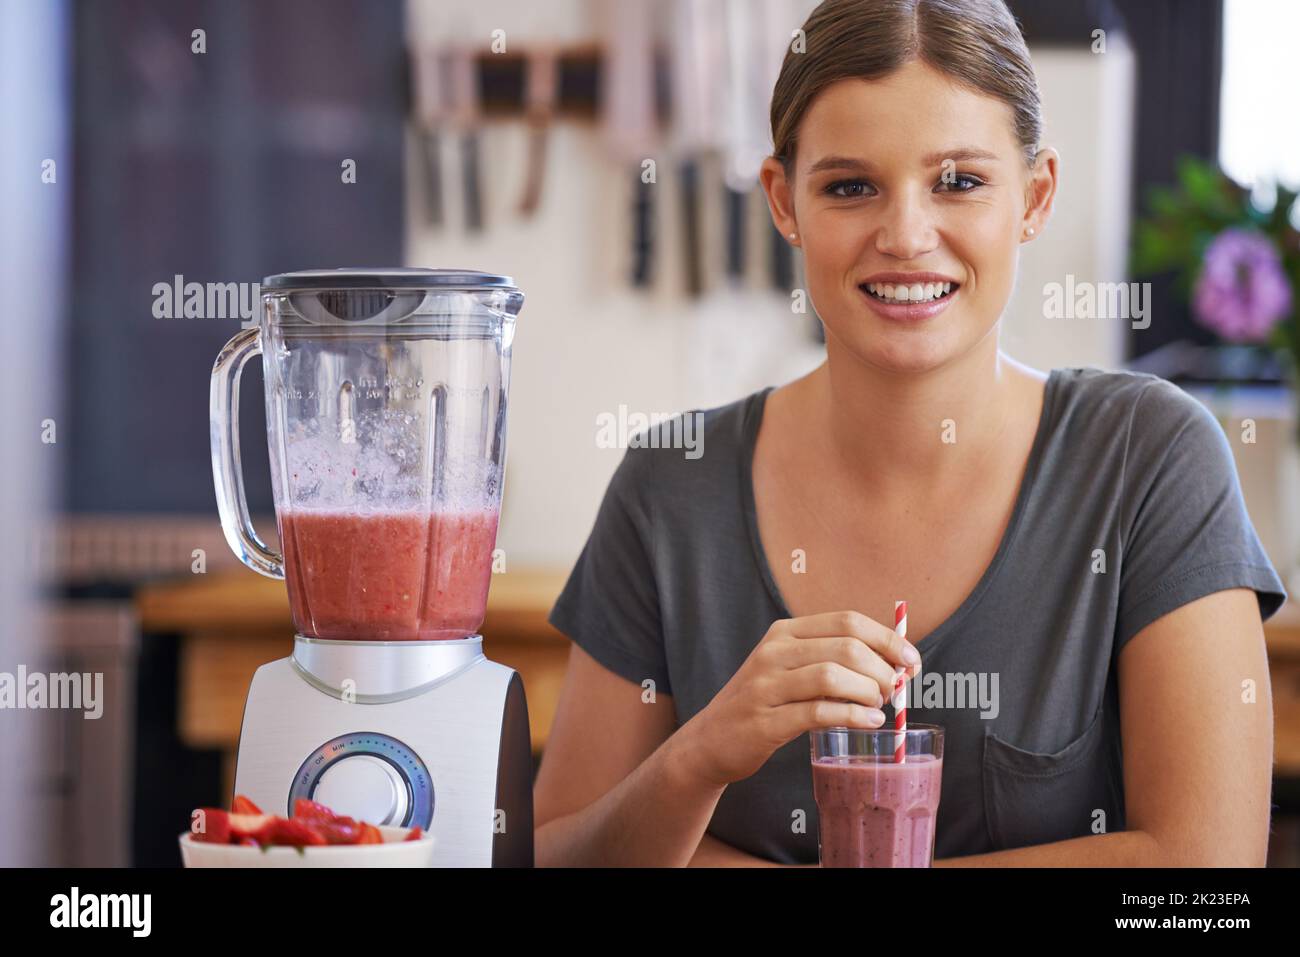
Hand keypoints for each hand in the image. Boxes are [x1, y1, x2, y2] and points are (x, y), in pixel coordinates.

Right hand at [676, 611, 920, 788]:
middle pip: (845, 646)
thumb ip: (831, 661)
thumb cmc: (764, 704)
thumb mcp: (790, 669)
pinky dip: (853, 716)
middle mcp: (774, 652)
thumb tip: (894, 665)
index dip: (887, 639)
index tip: (912, 661)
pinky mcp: (766, 721)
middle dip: (883, 669)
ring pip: (832, 676)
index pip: (847, 621)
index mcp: (784, 632)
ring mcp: (766, 686)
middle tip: (895, 690)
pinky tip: (870, 721)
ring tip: (880, 706)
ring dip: (869, 692)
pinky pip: (818, 712)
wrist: (710, 740)